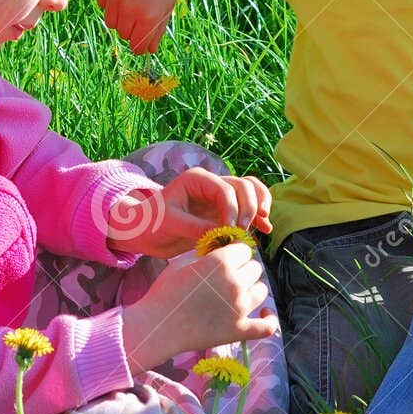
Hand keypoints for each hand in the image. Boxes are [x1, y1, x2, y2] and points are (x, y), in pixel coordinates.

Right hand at [96, 0, 183, 54]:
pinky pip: (101, 5)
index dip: (139, 45)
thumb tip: (148, 51)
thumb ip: (157, 31)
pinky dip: (109, 1)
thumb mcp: (167, 6)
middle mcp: (130, 9)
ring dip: (119, 16)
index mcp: (149, 17)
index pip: (137, 46)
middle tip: (140, 11)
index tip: (140, 41)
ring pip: (110, 22)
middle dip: (131, 28)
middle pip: (123, 34)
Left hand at [106, 168, 271, 258]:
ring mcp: (219, 196)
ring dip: (259, 206)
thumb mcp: (171, 224)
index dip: (232, 209)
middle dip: (249, 207)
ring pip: (250, 191)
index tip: (230, 230)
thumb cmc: (153, 223)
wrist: (146, 232)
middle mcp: (211, 183)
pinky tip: (266, 229)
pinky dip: (258, 215)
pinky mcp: (224, 210)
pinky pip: (248, 205)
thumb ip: (198, 228)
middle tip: (243, 231)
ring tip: (264, 225)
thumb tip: (225, 234)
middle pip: (242, 186)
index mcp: (197, 179)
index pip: (224, 189)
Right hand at [120, 244, 279, 371]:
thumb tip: (223, 248)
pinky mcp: (239, 330)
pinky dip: (269, 319)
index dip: (236, 252)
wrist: (157, 326)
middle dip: (244, 269)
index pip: (244, 249)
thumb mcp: (183, 262)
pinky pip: (267, 326)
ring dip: (253, 289)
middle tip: (228, 276)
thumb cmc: (165, 291)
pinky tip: (264, 314)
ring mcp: (240, 308)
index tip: (228, 257)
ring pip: (262, 291)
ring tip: (238, 292)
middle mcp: (235, 283)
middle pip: (255, 268)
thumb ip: (207, 254)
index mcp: (221, 262)